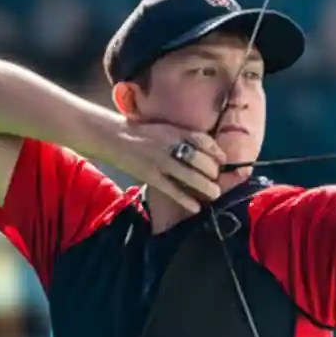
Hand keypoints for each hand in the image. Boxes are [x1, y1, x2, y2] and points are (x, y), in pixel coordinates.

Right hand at [110, 119, 225, 213]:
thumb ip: (184, 137)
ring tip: (214, 194)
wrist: (112, 136)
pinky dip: (186, 200)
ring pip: (190, 176)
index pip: (204, 141)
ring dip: (206, 187)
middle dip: (213, 172)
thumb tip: (208, 151)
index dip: (217, 152)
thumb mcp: (166, 128)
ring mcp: (160, 161)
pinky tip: (196, 207)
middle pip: (201, 160)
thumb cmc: (142, 133)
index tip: (223, 161)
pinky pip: (172, 190)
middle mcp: (170, 145)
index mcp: (175, 131)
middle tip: (216, 179)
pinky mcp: (150, 176)